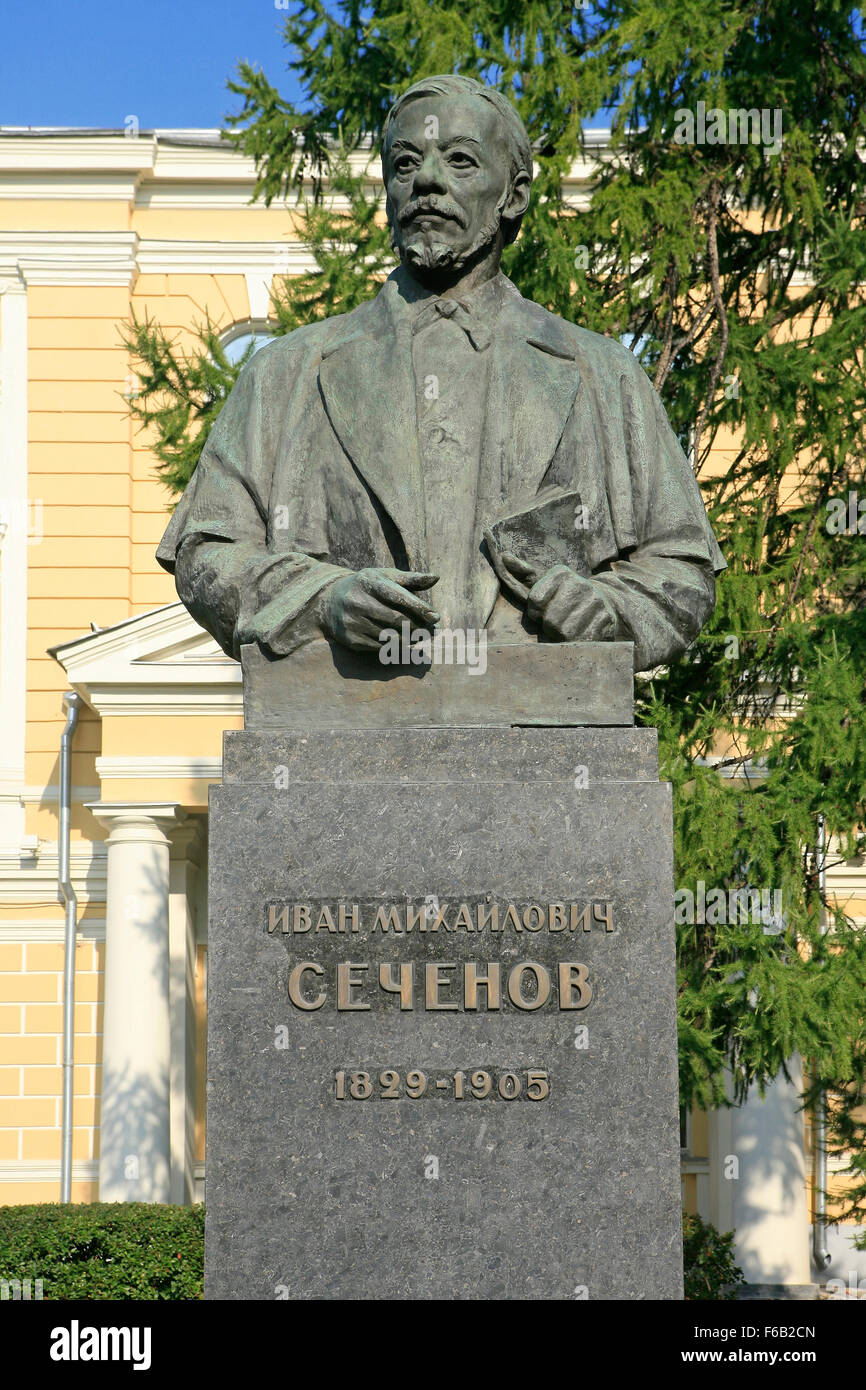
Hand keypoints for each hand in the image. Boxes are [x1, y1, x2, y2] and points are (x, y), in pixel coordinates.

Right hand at [318, 567, 439, 652]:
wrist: (330, 602)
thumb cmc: (367, 587)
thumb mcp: (386, 577)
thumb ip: (411, 579)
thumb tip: (436, 577)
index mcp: (370, 582)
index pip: (399, 597)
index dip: (419, 608)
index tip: (436, 616)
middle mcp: (358, 601)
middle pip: (397, 619)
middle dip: (419, 626)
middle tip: (434, 630)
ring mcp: (353, 622)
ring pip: (391, 636)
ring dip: (412, 638)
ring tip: (424, 636)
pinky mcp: (351, 639)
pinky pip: (381, 647)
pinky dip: (398, 646)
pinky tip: (407, 642)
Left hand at [493, 550, 595, 640]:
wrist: (605, 604)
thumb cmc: (564, 598)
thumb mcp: (544, 585)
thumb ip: (524, 574)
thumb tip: (504, 557)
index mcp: (561, 573)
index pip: (535, 600)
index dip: (535, 612)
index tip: (542, 610)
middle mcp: (581, 583)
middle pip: (549, 619)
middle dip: (549, 625)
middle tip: (557, 621)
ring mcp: (596, 601)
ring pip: (564, 632)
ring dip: (562, 635)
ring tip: (569, 627)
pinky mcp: (607, 619)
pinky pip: (581, 640)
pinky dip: (577, 641)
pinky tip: (581, 632)